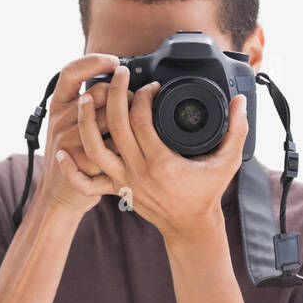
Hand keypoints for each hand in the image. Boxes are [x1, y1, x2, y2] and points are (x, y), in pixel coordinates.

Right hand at [34, 53, 123, 216]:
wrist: (59, 196)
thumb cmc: (71, 158)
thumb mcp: (69, 125)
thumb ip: (87, 105)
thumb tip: (116, 82)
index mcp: (57, 107)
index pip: (70, 72)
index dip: (92, 62)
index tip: (114, 61)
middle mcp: (60, 121)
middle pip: (99, 92)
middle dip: (123, 93)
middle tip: (137, 100)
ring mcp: (69, 142)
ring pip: (109, 117)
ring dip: (130, 117)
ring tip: (139, 123)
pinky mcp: (83, 162)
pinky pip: (114, 145)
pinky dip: (127, 144)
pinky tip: (133, 146)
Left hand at [59, 63, 248, 239]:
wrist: (190, 228)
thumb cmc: (206, 194)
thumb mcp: (227, 162)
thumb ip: (237, 131)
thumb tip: (241, 103)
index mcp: (161, 162)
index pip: (141, 120)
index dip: (143, 96)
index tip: (150, 87)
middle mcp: (138, 171)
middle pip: (116, 126)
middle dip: (115, 95)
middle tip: (119, 74)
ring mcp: (124, 181)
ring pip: (95, 148)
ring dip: (87, 121)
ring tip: (86, 97)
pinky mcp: (117, 190)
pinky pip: (88, 182)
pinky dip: (72, 170)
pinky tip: (61, 153)